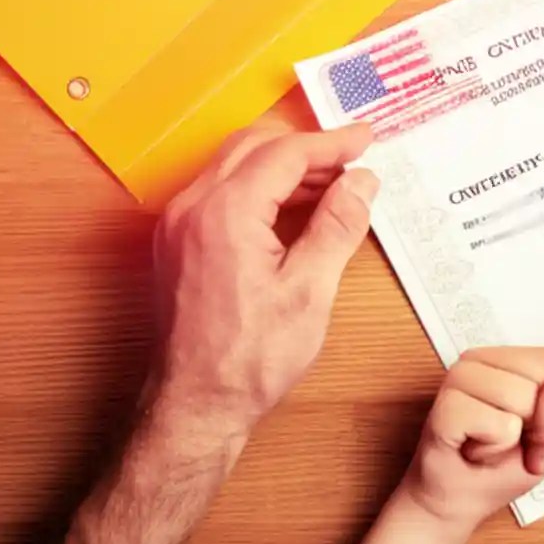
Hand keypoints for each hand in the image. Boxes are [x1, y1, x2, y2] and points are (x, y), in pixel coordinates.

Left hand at [153, 123, 378, 429]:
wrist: (195, 404)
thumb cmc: (250, 358)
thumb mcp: (309, 291)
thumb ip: (337, 226)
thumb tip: (361, 182)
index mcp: (225, 213)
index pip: (286, 153)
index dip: (331, 143)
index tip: (366, 139)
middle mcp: (192, 207)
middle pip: (254, 146)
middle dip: (307, 147)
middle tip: (353, 158)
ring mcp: (178, 223)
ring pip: (234, 165)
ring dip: (283, 166)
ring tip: (332, 184)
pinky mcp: (176, 241)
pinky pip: (219, 190)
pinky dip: (259, 186)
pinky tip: (292, 208)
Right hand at [400, 339, 543, 531]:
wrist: (459, 502)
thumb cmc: (505, 466)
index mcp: (504, 357)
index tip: (532, 429)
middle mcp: (478, 359)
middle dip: (542, 424)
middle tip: (512, 440)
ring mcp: (458, 378)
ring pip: (525, 399)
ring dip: (516, 439)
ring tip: (491, 445)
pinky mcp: (446, 406)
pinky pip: (502, 425)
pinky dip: (496, 449)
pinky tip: (474, 451)